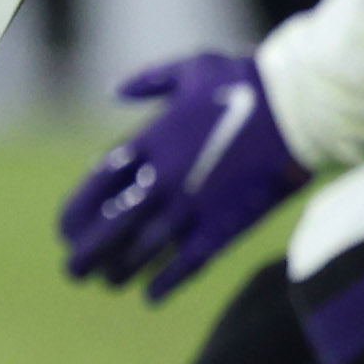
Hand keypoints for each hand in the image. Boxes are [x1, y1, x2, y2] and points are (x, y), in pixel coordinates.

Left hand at [58, 51, 307, 301]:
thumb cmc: (246, 80)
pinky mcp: (225, 224)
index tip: (63, 232)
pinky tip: (152, 296)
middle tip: (73, 272)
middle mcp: (163, 177)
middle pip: (111, 226)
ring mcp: (192, 204)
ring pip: (144, 249)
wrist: (299, 105)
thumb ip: (149, 80)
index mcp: (150, 140)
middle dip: (87, 253)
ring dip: (120, 270)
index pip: (97, 185)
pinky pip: (188, 262)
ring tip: (108, 284)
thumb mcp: (190, 67)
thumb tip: (116, 90)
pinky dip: (167, 281)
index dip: (77, 213)